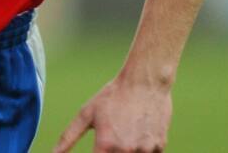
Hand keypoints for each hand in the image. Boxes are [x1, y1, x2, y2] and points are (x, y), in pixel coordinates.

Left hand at [54, 76, 171, 152]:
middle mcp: (126, 151)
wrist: (145, 82)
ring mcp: (145, 151)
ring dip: (126, 151)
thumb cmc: (113, 96)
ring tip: (126, 131)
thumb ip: (68, 138)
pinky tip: (138, 131)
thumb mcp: (87, 114)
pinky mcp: (160, 148)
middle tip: (113, 136)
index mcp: (105, 145)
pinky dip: (141, 149)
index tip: (97, 149)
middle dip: (110, 152)